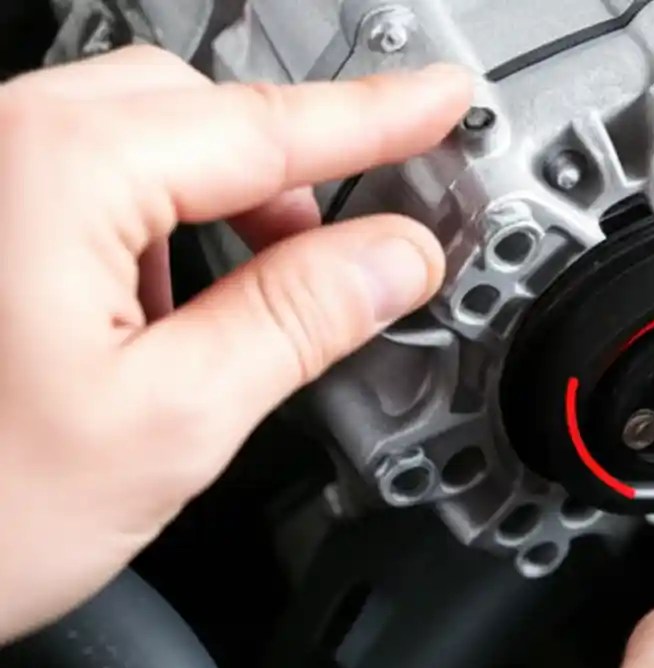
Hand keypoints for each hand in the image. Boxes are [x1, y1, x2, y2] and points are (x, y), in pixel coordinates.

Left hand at [0, 46, 471, 640]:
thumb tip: (392, 257)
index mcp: (50, 176)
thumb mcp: (169, 421)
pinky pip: (72, 170)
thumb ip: (298, 319)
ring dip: (213, 198)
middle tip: (351, 248)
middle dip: (286, 171)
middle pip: (195, 108)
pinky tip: (142, 306)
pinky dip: (141, 217)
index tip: (442, 100)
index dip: (376, 118)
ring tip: (230, 305)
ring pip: (134, 135)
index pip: (264, 128)